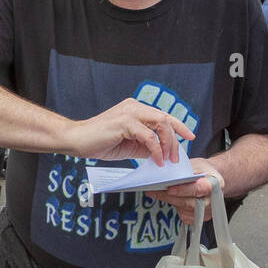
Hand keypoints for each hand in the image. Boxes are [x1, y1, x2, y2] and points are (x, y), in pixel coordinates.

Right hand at [69, 97, 195, 162]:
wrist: (77, 140)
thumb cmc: (100, 142)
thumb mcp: (129, 145)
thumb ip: (145, 146)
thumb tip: (162, 153)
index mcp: (135, 109)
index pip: (162, 115)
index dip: (179, 126)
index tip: (190, 137)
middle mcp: (134, 106)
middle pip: (165, 119)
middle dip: (175, 139)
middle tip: (176, 157)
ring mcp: (129, 112)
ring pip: (160, 124)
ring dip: (167, 144)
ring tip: (167, 160)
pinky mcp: (124, 122)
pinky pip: (148, 136)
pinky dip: (156, 149)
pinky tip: (156, 160)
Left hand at [150, 158, 224, 224]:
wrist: (211, 178)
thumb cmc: (202, 170)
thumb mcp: (195, 164)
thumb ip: (183, 172)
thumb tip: (166, 177)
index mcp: (215, 184)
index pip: (198, 189)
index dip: (183, 190)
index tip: (169, 189)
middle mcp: (213, 200)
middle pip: (188, 202)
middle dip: (169, 197)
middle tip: (153, 190)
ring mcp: (208, 211)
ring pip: (184, 210)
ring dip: (170, 201)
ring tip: (156, 192)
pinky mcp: (202, 218)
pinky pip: (185, 216)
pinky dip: (176, 208)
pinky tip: (170, 199)